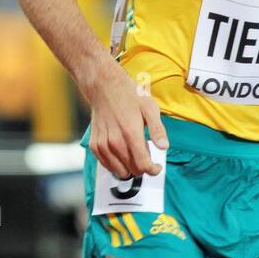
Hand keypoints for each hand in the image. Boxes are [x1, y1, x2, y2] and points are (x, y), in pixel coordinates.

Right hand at [79, 58, 166, 179]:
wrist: (104, 87)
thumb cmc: (129, 96)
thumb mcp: (150, 108)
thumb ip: (157, 130)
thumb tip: (164, 147)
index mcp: (131, 133)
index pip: (143, 165)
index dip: (153, 170)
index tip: (157, 167)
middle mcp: (115, 142)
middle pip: (133, 170)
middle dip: (143, 167)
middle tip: (146, 153)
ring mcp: (102, 145)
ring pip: (119, 170)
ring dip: (130, 167)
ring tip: (134, 152)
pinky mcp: (94, 145)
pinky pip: (107, 165)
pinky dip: (116, 164)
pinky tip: (122, 153)